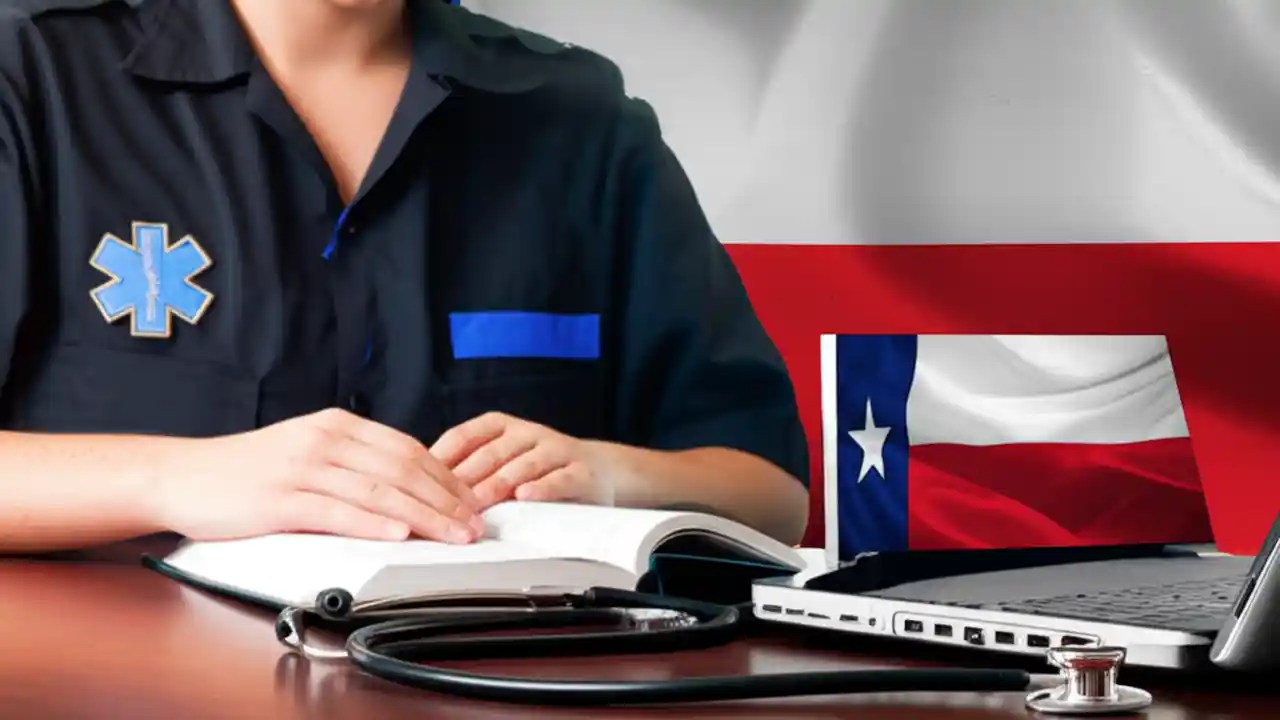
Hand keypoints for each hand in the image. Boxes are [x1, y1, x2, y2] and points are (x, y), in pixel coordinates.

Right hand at [152, 408, 485, 543]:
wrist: (181, 476)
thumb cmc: (246, 472)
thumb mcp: (308, 452)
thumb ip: (353, 463)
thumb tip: (405, 487)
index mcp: (337, 426)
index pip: (407, 449)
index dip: (446, 477)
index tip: (472, 502)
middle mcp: (325, 440)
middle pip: (402, 469)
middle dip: (446, 500)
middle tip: (475, 526)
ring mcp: (302, 467)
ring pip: (378, 490)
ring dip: (424, 515)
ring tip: (453, 535)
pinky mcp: (279, 498)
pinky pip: (336, 511)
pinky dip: (373, 522)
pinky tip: (399, 533)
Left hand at [430, 412, 614, 508]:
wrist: (601, 469)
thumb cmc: (540, 468)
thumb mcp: (502, 458)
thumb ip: (468, 467)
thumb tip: (419, 487)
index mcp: (501, 426)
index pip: (463, 436)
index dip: (439, 459)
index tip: (417, 481)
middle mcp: (526, 432)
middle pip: (489, 454)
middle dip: (463, 480)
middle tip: (440, 504)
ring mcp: (554, 449)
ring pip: (521, 465)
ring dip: (496, 486)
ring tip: (476, 505)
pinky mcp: (580, 470)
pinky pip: (558, 478)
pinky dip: (541, 487)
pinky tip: (525, 497)